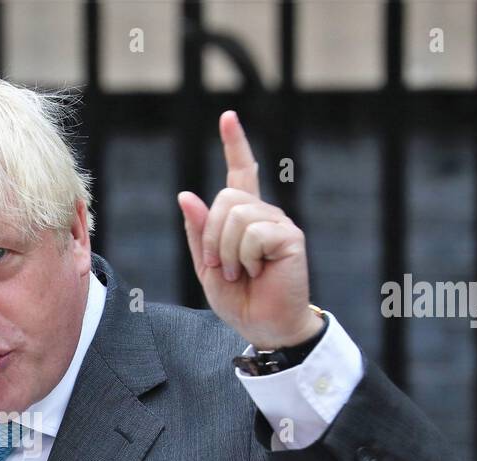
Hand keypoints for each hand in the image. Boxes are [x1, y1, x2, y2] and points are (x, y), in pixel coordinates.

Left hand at [178, 110, 320, 349]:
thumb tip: (187, 195)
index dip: (235, 145)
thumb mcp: (207, 266)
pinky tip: (257, 272)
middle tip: (222, 266)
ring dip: (228, 251)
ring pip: (237, 215)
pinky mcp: (290, 237)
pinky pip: (254, 233)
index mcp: (244, 218)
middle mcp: (264, 214)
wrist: (264, 326)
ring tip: (241, 272)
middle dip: (212, 236)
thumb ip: (199, 232)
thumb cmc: (239, 299)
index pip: (241, 173)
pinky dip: (245, 257)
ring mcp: (279, 223)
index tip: (228, 118)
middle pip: (226, 198)